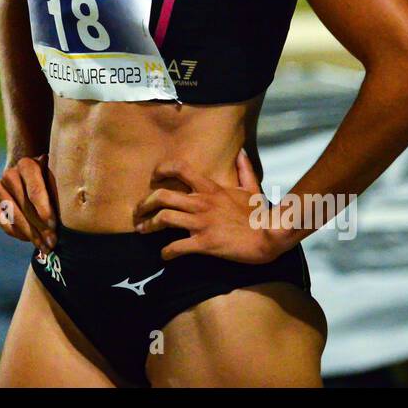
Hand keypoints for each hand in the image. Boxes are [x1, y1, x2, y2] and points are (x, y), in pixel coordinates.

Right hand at [0, 153, 56, 251]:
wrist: (26, 175)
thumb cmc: (48, 179)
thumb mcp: (55, 179)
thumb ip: (59, 190)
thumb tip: (70, 213)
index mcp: (27, 165)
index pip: (35, 191)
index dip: (44, 210)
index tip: (54, 227)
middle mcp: (9, 174)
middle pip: (25, 206)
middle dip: (40, 227)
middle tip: (52, 242)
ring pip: (14, 216)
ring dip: (31, 234)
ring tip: (44, 246)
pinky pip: (4, 223)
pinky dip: (18, 234)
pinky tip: (30, 240)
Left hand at [134, 147, 288, 263]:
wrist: (269, 236)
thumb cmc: (259, 214)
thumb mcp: (250, 188)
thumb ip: (244, 169)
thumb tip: (242, 152)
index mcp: (210, 188)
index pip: (179, 169)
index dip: (161, 170)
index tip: (154, 178)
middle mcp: (201, 202)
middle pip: (162, 196)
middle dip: (144, 203)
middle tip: (138, 211)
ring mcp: (201, 223)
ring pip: (164, 219)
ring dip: (149, 225)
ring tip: (142, 230)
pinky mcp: (204, 243)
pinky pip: (177, 247)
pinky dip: (166, 252)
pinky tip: (164, 255)